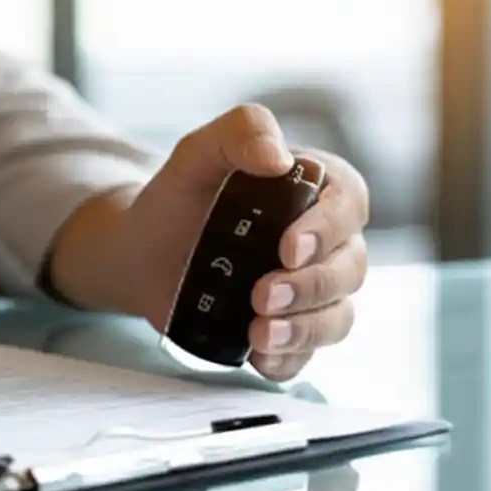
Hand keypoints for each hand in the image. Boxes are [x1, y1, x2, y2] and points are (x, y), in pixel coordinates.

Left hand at [48, 104, 368, 380]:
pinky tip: (261, 357)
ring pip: (337, 316)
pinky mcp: (287, 329)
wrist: (141, 252)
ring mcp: (309, 291)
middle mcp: (323, 242)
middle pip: (349, 267)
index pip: (349, 203)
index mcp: (314, 189)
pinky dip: (289, 359)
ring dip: (305, 329)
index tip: (289, 247)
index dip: (328, 228)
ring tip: (259, 332)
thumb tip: (278, 158)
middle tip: (262, 296)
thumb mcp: (198, 152)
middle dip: (311, 287)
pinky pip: (307, 353)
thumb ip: (240, 131)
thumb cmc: (178, 197)